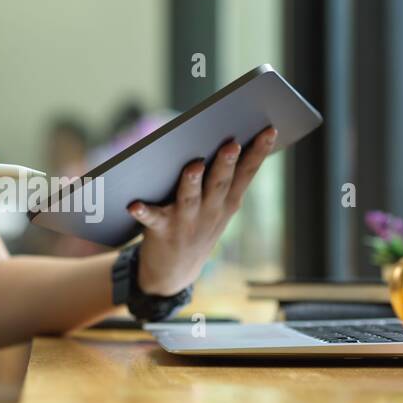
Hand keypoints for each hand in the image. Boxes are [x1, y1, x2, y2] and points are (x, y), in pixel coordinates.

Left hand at [128, 127, 276, 295]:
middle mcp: (211, 212)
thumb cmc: (196, 227)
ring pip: (190, 198)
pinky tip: (134, 205)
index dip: (259, 152)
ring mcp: (187, 223)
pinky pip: (152, 219)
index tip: (269, 129)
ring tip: (194, 166)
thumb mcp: (218, 207)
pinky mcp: (162, 232)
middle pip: (219, 183)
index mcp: (227, 202)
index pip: (247, 173)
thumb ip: (225, 179)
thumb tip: (231, 139)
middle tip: (232, 144)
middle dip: (226, 164)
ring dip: (192, 182)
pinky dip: (143, 212)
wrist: (173, 272)